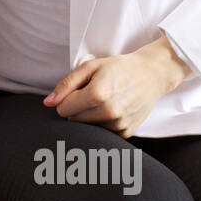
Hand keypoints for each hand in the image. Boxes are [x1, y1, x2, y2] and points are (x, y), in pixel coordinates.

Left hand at [41, 37, 191, 137]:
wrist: (151, 75)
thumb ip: (66, 84)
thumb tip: (48, 102)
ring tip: (103, 101)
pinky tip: (112, 110)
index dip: (66, 99)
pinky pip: (101, 133)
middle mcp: (109, 112)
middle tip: (91, 95)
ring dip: (89, 117)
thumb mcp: (90, 66)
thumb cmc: (119, 68)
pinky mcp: (126, 132)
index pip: (63, 109)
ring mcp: (119, 124)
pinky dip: (101, 123)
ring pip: (86, 129)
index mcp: (97, 94)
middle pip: (73, 121)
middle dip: (76, 108)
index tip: (77, 91)